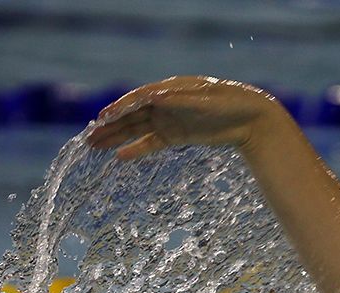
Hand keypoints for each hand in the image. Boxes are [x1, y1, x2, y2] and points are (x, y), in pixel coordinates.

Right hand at [87, 76, 276, 159]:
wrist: (252, 117)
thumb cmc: (230, 103)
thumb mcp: (206, 101)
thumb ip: (178, 101)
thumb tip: (151, 97)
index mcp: (169, 89)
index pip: (137, 99)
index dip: (119, 108)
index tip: (102, 118)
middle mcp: (165, 103)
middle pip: (131, 116)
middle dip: (109, 127)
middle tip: (87, 138)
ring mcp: (170, 120)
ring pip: (137, 130)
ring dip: (116, 138)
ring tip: (94, 147)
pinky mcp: (177, 135)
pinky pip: (151, 143)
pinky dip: (137, 150)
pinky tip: (120, 157)